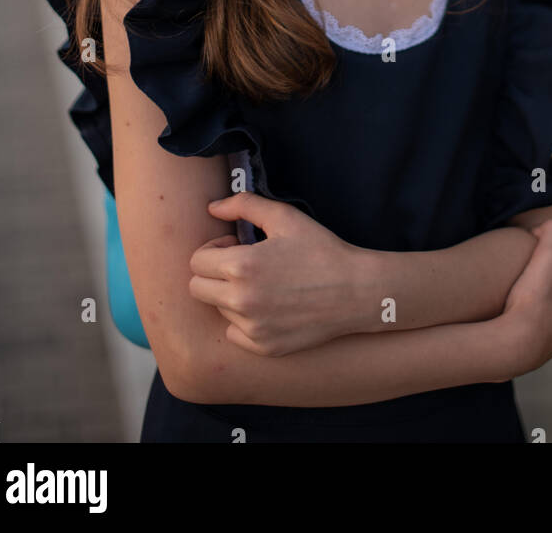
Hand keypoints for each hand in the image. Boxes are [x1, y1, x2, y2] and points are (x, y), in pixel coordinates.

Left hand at [188, 191, 365, 356]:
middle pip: (197, 288)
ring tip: (263, 284)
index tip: (236, 246)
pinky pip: (234, 333)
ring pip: (218, 310)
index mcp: (241, 266)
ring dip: (230, 296)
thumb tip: (212, 207)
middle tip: (244, 265)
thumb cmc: (321, 249)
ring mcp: (252, 328)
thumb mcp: (284, 217)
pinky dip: (244, 321)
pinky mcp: (264, 347)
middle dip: (213, 273)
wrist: (355, 291)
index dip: (214, 249)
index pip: (196, 261)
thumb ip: (244, 205)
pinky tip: (270, 306)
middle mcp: (241, 301)